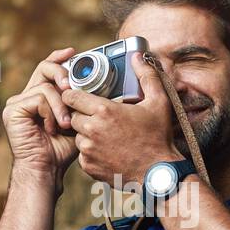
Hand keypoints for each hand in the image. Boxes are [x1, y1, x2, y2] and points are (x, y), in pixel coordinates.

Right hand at [2, 47, 79, 189]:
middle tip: (71, 87)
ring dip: (61, 105)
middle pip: (44, 68)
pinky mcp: (12, 109)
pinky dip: (51, 112)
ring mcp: (16, 103)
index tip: (73, 52)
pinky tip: (53, 128)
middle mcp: (26, 97)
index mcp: (40, 98)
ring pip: (46, 86)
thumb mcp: (78, 121)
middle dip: (62, 73)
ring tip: (66, 124)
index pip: (47, 69)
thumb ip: (83, 104)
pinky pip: (38, 97)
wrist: (46, 170)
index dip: (59, 58)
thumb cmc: (62, 151)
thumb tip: (107, 88)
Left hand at [63, 51, 183, 185]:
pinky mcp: (88, 166)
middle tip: (100, 117)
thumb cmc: (158, 137)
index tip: (81, 96)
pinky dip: (90, 152)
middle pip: (72, 115)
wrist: (157, 173)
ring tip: (106, 134)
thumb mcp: (159, 103)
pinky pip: (82, 154)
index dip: (74, 94)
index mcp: (104, 111)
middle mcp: (91, 129)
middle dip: (82, 114)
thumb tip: (138, 56)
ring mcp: (88, 150)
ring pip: (77, 135)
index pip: (70, 95)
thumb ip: (147, 76)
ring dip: (86, 133)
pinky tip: (107, 150)